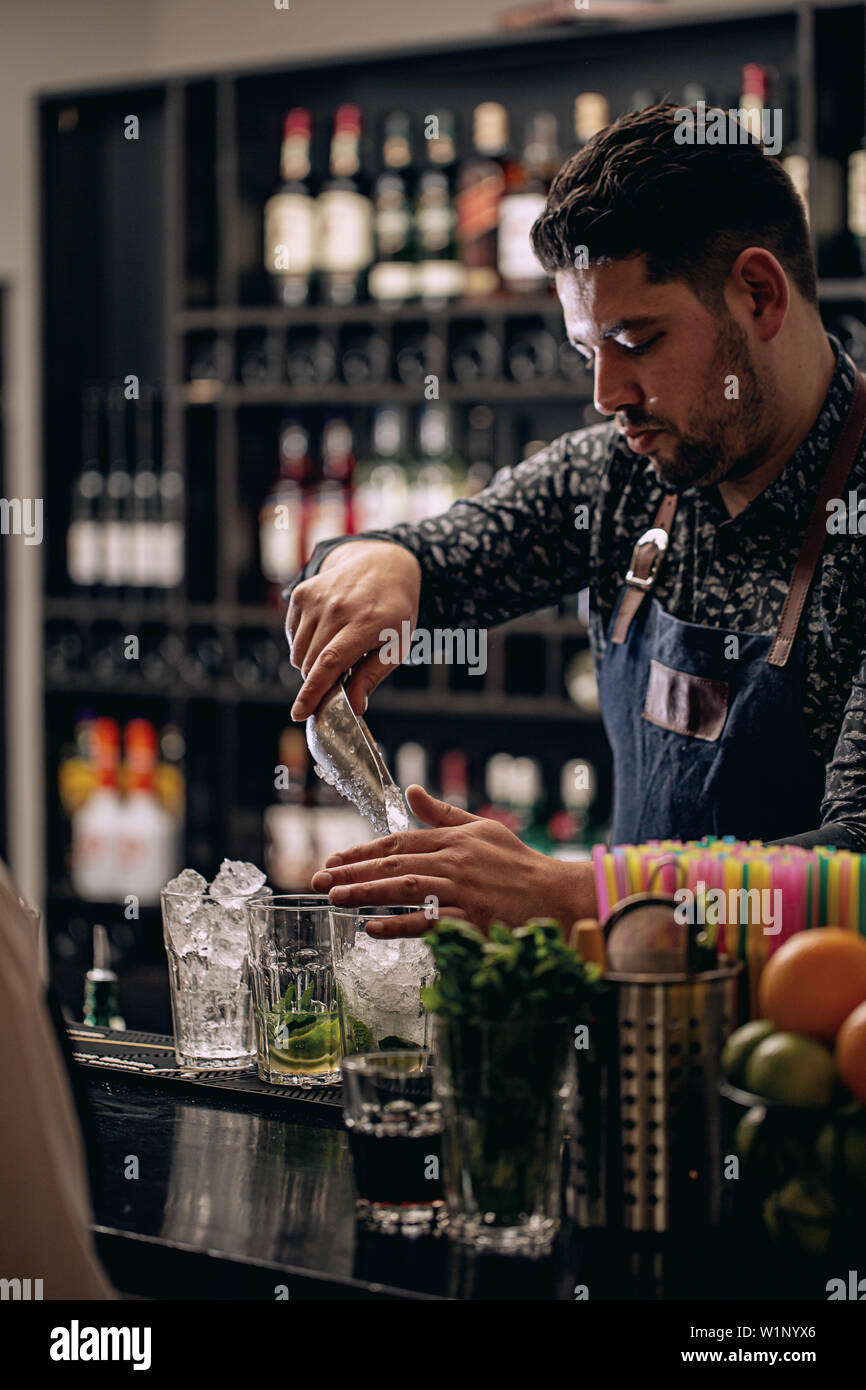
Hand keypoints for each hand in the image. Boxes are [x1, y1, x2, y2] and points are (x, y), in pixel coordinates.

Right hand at [286, 540, 420, 719]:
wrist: (382, 565)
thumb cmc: (393, 611)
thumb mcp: (397, 644)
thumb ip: (373, 675)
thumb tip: (355, 706)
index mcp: (366, 623)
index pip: (330, 663)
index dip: (313, 692)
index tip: (299, 714)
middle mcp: (338, 608)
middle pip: (311, 663)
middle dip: (318, 682)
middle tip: (338, 679)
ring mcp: (316, 598)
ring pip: (298, 652)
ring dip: (312, 663)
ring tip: (336, 650)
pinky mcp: (302, 594)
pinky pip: (292, 636)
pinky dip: (305, 644)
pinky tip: (326, 633)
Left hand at [311, 785, 597, 936]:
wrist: (559, 897)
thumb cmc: (519, 866)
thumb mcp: (483, 830)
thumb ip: (444, 814)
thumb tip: (411, 790)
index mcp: (455, 839)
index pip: (398, 843)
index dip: (362, 851)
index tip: (332, 860)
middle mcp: (456, 861)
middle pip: (394, 865)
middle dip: (351, 871)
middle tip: (317, 880)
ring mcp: (464, 891)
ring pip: (406, 889)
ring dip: (366, 893)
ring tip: (334, 897)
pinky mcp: (474, 921)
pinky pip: (430, 922)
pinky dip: (400, 925)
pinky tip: (372, 928)